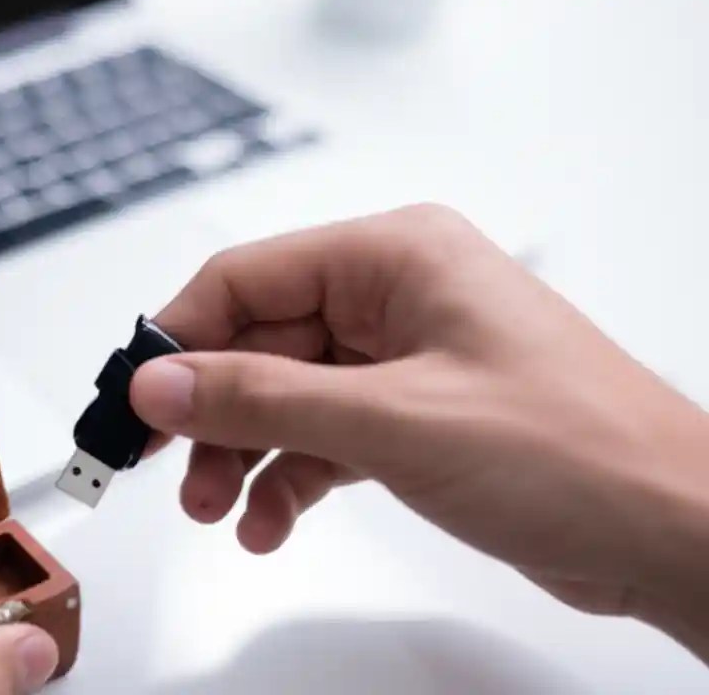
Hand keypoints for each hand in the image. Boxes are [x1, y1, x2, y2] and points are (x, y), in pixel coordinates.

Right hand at [130, 204, 708, 659]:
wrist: (671, 531)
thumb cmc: (574, 451)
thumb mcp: (391, 420)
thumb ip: (260, 399)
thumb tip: (160, 385)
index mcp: (395, 257)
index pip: (246, 278)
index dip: (179, 340)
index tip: (133, 402)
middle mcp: (395, 296)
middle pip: (258, 342)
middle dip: (211, 415)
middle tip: (170, 472)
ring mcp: (405, 359)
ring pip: (284, 396)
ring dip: (244, 455)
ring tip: (220, 511)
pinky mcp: (414, 416)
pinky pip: (324, 437)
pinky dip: (290, 478)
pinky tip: (270, 523)